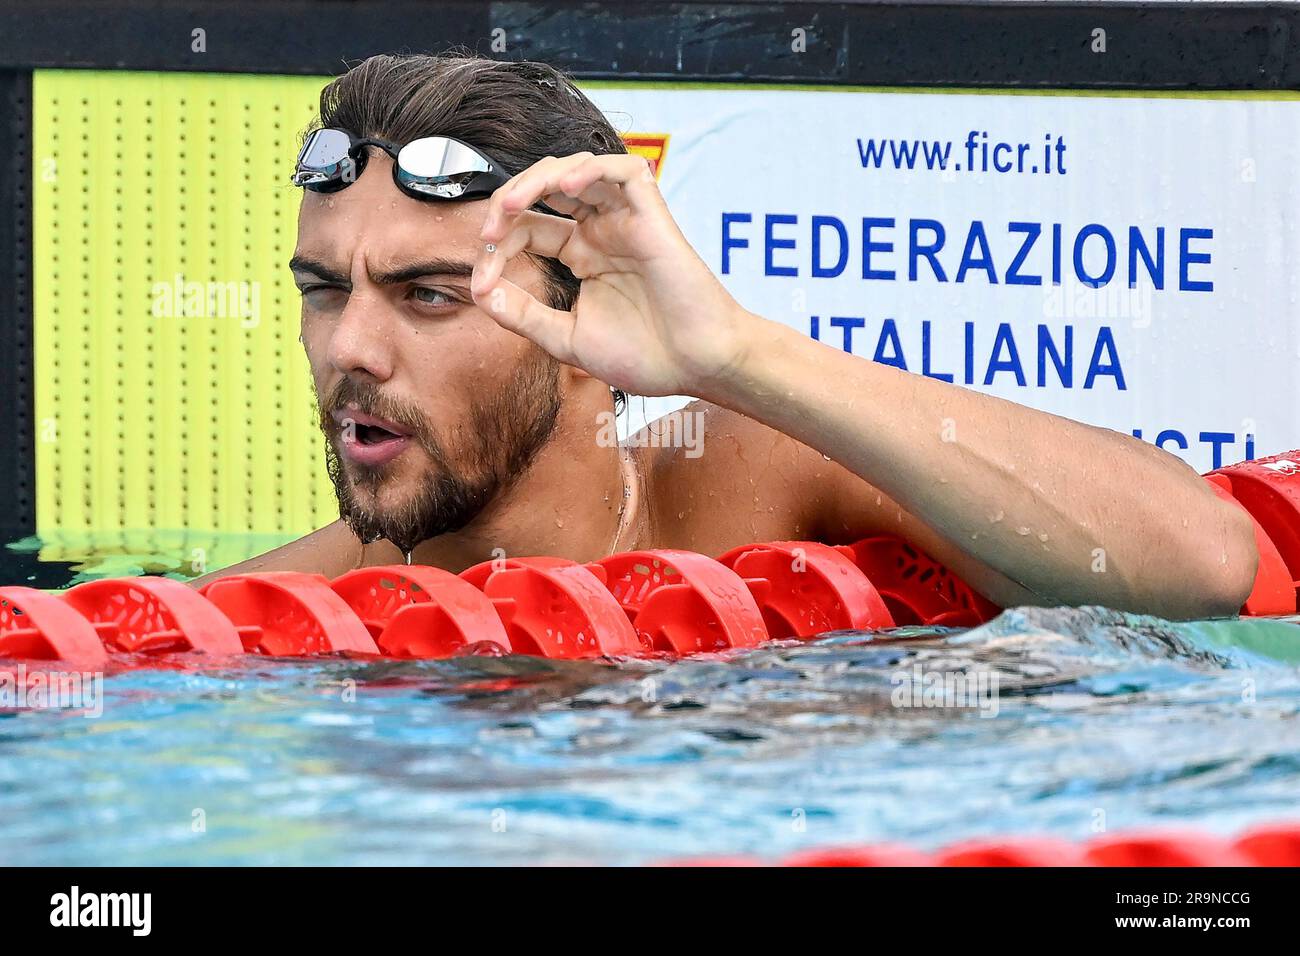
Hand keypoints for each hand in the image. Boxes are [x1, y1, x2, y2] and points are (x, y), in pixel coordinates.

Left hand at [470, 152, 753, 396]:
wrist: (697, 366)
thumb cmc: (645, 356)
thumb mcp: (565, 338)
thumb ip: (522, 315)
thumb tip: (478, 290)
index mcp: (582, 256)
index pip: (527, 229)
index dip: (498, 246)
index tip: (482, 282)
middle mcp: (600, 231)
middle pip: (543, 190)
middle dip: (506, 202)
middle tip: (489, 233)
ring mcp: (625, 219)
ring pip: (575, 169)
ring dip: (535, 179)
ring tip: (511, 205)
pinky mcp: (652, 214)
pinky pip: (621, 169)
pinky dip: (589, 169)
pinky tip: (563, 189)